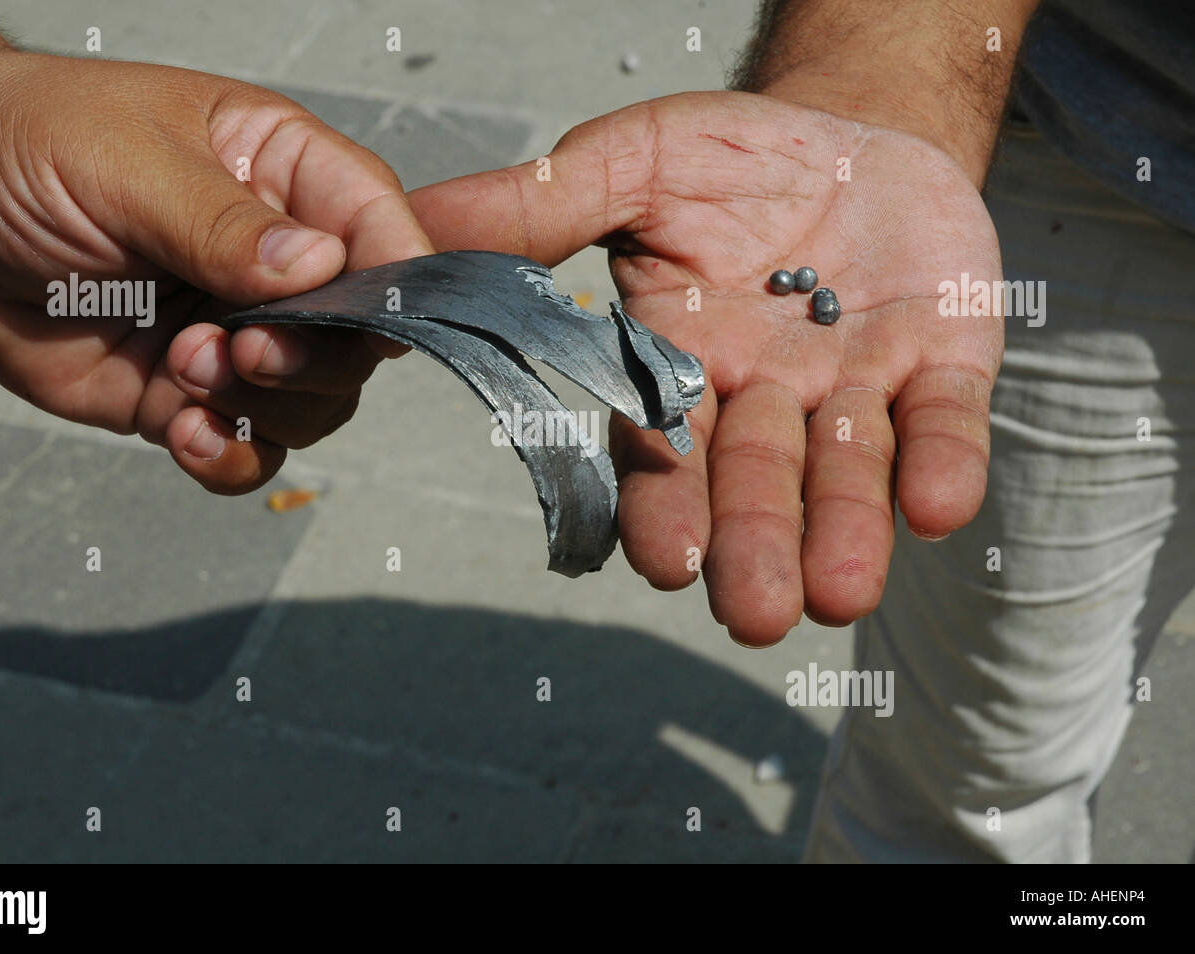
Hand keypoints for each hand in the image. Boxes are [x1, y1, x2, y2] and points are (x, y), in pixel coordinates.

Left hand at [0, 50, 429, 491]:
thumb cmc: (27, 148)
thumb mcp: (124, 160)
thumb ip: (222, 222)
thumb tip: (319, 267)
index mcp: (281, 172)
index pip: (378, 221)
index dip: (396, 274)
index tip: (376, 320)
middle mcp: (276, 262)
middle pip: (360, 333)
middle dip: (315, 357)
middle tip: (244, 349)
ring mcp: (238, 332)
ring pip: (317, 402)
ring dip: (265, 406)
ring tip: (185, 367)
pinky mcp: (191, 393)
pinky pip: (251, 449)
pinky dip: (233, 457)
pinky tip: (187, 432)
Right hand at [412, 91, 1002, 643]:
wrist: (857, 132)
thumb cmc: (732, 159)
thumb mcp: (633, 162)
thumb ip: (544, 202)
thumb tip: (416, 225)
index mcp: (682, 364)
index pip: (662, 448)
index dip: (664, 503)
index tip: (662, 561)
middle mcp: (766, 397)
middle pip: (756, 484)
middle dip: (754, 544)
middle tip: (754, 613)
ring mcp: (857, 385)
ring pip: (849, 473)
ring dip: (845, 531)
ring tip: (840, 592)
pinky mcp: (946, 362)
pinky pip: (945, 420)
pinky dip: (943, 462)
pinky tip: (938, 509)